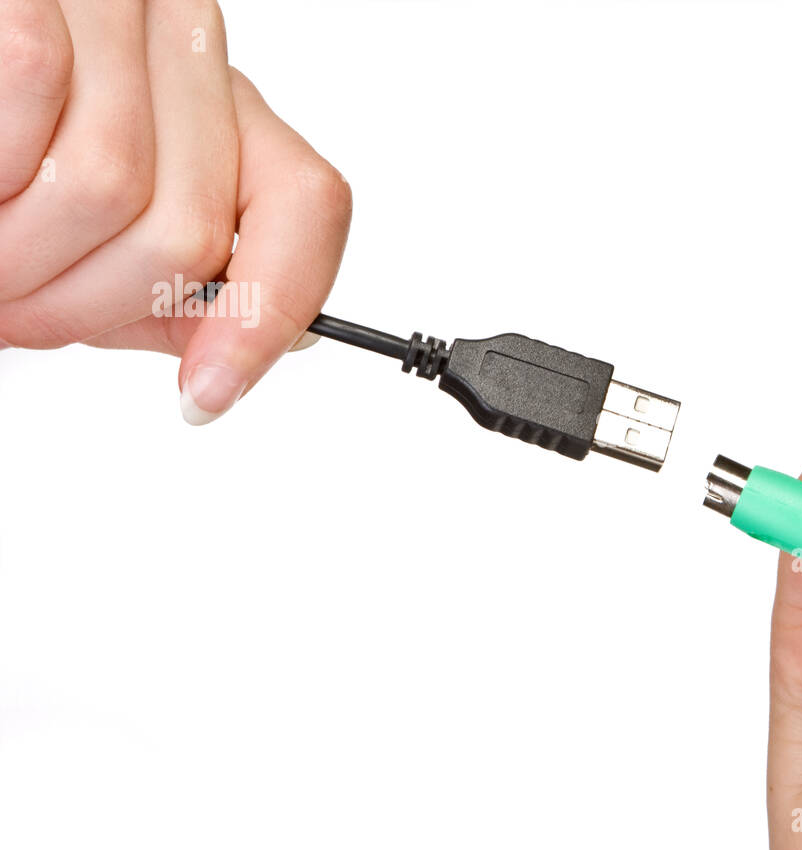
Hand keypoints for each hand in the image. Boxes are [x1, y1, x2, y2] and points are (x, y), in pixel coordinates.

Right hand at [0, 0, 351, 423]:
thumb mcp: (99, 239)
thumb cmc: (5, 169)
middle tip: (14, 309)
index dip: (267, 313)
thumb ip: (179, 295)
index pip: (308, 205)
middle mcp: (187, 41)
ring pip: (110, 182)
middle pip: (191, 230)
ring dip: (18, 256)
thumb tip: (225, 370)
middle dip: (82, 307)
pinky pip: (33, 84)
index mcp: (222, 107)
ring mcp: (117, 4)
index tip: (205, 395)